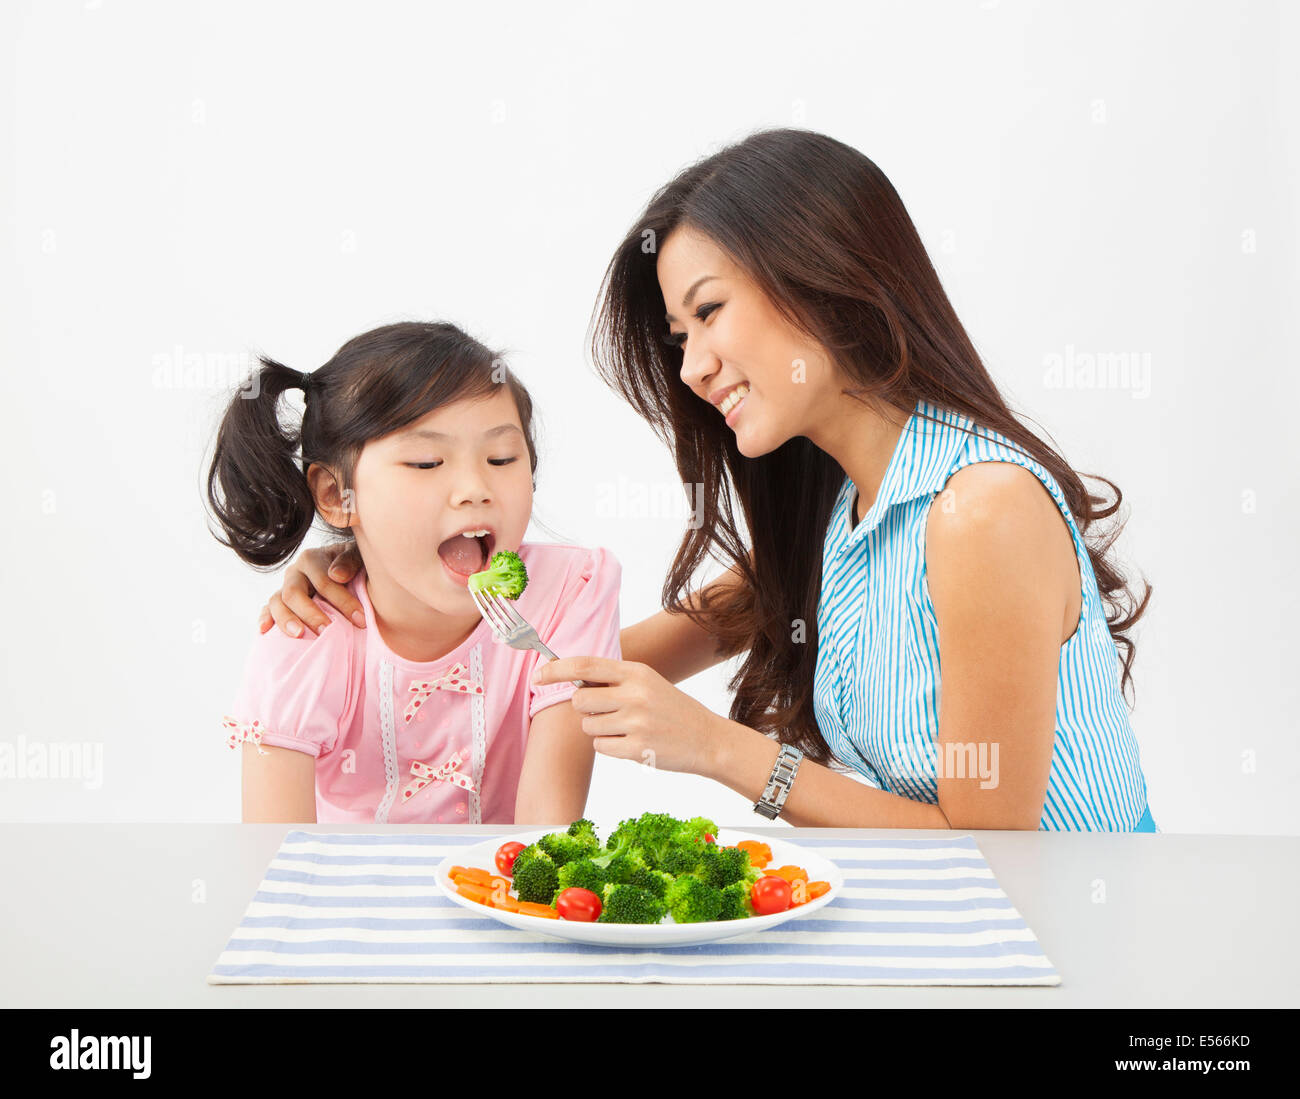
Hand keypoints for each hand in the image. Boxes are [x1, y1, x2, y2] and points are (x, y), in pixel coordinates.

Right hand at [257, 542, 364, 637]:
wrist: (346, 569)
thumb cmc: (354, 565)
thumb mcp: (357, 556)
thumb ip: (350, 561)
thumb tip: (336, 575)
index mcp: (311, 559)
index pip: (324, 582)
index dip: (343, 602)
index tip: (360, 620)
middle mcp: (294, 573)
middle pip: (294, 593)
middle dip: (311, 614)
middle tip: (327, 630)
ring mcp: (284, 588)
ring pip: (277, 603)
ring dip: (286, 620)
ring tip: (299, 635)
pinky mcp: (280, 603)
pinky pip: (268, 610)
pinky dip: (265, 618)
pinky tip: (265, 631)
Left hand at [531, 656, 723, 776]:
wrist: (707, 738)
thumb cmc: (671, 709)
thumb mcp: (647, 682)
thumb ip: (614, 680)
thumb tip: (572, 679)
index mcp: (636, 672)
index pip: (585, 665)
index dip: (556, 669)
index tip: (538, 675)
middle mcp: (635, 694)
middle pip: (580, 700)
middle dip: (585, 709)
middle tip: (606, 712)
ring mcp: (636, 722)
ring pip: (588, 726)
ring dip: (599, 730)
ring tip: (626, 728)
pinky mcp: (636, 749)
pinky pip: (600, 747)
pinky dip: (609, 746)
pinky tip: (632, 742)